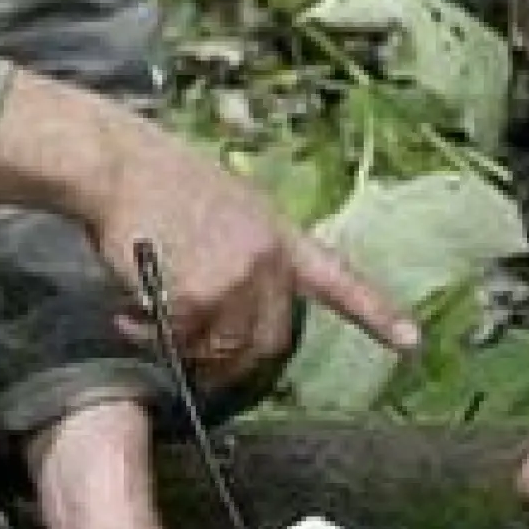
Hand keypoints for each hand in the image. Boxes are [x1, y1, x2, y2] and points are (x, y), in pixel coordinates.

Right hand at [0, 72, 418, 387]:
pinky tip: (126, 314)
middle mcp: (266, 257)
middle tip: (194, 364)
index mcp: (278, 233)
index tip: (411, 341)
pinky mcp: (199, 293)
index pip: (338, 280)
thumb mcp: (222, 206)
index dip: (376, 314)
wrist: (117, 164)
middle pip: (270, 342)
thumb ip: (241, 253)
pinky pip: (179, 341)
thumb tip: (225, 314)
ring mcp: (237, 276)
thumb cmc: (154, 181)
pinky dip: (149, 336)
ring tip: (142, 322)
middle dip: (231, 364)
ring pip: (220, 348)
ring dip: (182, 348)